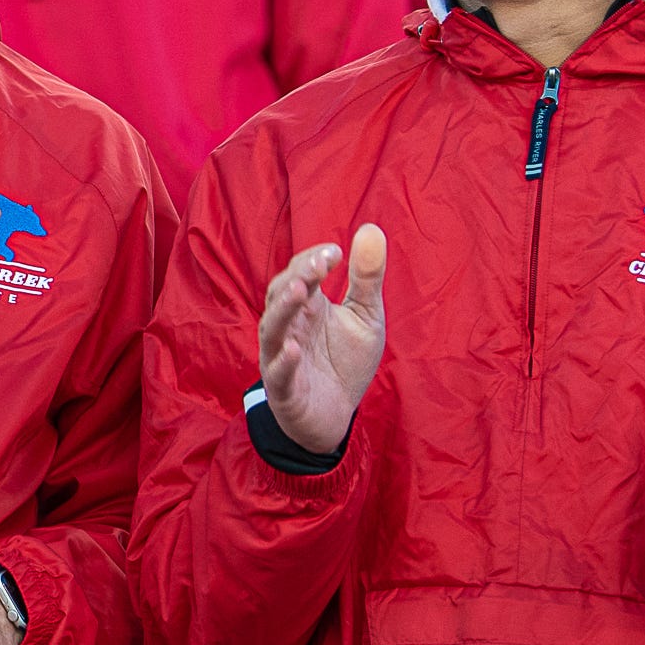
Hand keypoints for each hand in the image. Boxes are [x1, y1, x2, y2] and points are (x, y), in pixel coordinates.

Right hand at [259, 224, 385, 459]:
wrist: (334, 415)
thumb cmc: (344, 361)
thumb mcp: (365, 315)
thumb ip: (366, 277)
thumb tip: (371, 228)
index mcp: (306, 306)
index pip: (300, 273)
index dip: (313, 260)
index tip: (337, 252)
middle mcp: (288, 326)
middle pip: (281, 295)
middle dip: (298, 277)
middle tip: (320, 264)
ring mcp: (281, 356)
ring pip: (274, 328)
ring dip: (284, 309)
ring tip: (301, 291)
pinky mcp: (285, 388)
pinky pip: (279, 372)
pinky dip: (285, 361)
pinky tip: (296, 349)